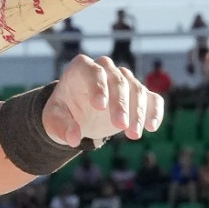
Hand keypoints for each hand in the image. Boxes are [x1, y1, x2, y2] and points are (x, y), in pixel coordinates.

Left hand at [41, 54, 164, 147]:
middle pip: (119, 81)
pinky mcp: (138, 94)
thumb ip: (62, 127)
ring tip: (133, 135)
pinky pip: (152, 99)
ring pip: (137, 89)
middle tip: (121, 126)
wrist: (77, 115)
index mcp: (82, 68)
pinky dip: (154, 112)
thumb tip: (74, 138)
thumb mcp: (54, 120)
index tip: (100, 107)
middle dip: (121, 104)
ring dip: (138, 112)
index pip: (94, 71)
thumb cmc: (63, 112)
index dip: (99, 87)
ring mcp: (124, 80)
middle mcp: (106, 69)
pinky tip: (151, 127)